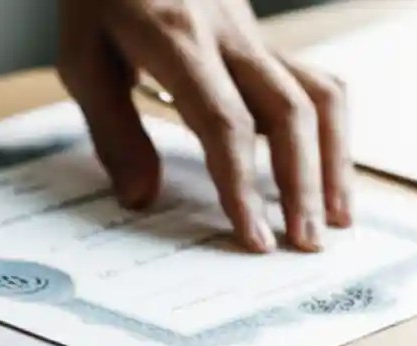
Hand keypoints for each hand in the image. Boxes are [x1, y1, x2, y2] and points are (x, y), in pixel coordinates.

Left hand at [57, 0, 352, 251]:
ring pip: (319, 93)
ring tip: (334, 215)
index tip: (253, 235)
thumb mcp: (83, 60)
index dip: (243, 184)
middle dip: (304, 184)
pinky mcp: (260, 38)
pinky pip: (310, 81)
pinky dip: (326, 131)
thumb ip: (114, 130)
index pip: (225, 123)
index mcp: (177, 40)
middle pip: (290, 111)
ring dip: (333, 158)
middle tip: (305, 241)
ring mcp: (253, 34)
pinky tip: (321, 169)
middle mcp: (229, 35)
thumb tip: (141, 199)